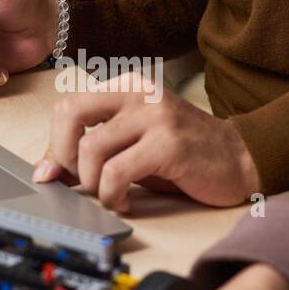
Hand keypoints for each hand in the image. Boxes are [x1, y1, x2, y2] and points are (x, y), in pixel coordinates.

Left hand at [33, 74, 259, 212]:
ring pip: (91, 149)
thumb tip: (47, 171)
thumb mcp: (133, 144)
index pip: (68, 107)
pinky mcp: (169, 144)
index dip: (54, 144)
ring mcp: (155, 116)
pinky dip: (112, 195)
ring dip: (92, 184)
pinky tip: (125, 202)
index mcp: (127, 88)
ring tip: (111, 195)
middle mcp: (138, 94)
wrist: (240, 158)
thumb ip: (95, 149)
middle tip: (79, 181)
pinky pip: (117, 172)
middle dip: (63, 156)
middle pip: (70, 114)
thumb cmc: (184, 154)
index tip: (55, 173)